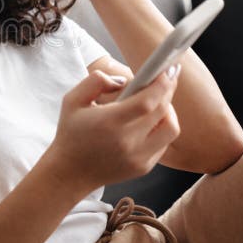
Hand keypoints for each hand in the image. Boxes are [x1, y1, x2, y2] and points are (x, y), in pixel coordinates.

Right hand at [48, 66, 180, 191]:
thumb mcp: (72, 100)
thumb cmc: (71, 133)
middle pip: (162, 111)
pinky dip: (161, 127)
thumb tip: (123, 80)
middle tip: (166, 78)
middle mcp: (127, 142)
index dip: (162, 84)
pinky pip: (164, 143)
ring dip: (169, 111)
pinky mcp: (144, 167)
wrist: (71, 172)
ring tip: (158, 101)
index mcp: (109, 122)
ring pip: (171, 128)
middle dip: (168, 90)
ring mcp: (138, 157)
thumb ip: (95, 81)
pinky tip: (150, 120)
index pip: (147, 101)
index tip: (166, 70)